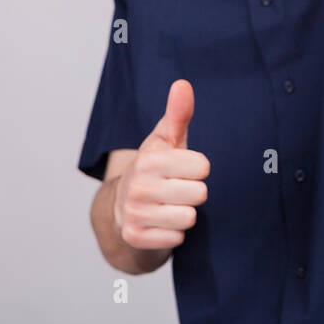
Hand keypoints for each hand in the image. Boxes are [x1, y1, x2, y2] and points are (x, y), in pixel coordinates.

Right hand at [112, 79, 209, 250]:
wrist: (121, 206)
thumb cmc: (155, 168)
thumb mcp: (166, 139)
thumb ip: (178, 114)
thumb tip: (183, 84)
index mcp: (149, 159)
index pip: (203, 168)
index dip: (198, 169)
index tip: (185, 169)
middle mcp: (138, 186)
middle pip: (199, 194)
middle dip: (193, 192)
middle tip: (177, 188)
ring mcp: (135, 213)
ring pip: (189, 217)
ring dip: (184, 213)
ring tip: (170, 205)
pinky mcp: (136, 237)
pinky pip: (177, 238)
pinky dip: (173, 232)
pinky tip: (162, 222)